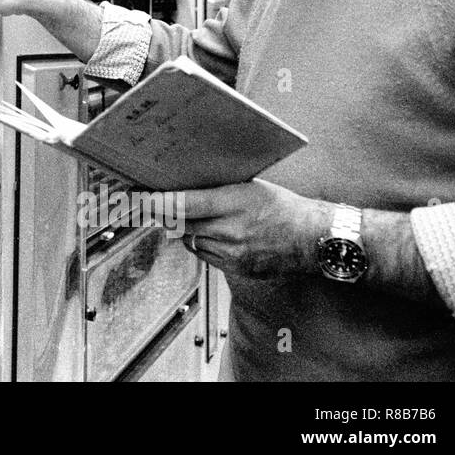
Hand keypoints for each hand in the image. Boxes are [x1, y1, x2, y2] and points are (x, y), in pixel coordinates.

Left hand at [172, 179, 332, 279]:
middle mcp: (230, 230)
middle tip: (157, 205)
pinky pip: (204, 255)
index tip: (141, 199)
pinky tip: (215, 235)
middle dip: (168, 214)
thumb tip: (183, 187)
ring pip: (191, 240)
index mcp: (234, 202)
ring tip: (201, 218)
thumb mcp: (249, 187)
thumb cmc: (283, 207)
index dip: (159, 202)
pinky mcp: (236, 268)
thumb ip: (216, 190)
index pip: (185, 203)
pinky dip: (202, 244)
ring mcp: (232, 252)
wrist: (312, 238)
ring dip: (188, 230)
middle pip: (182, 223)